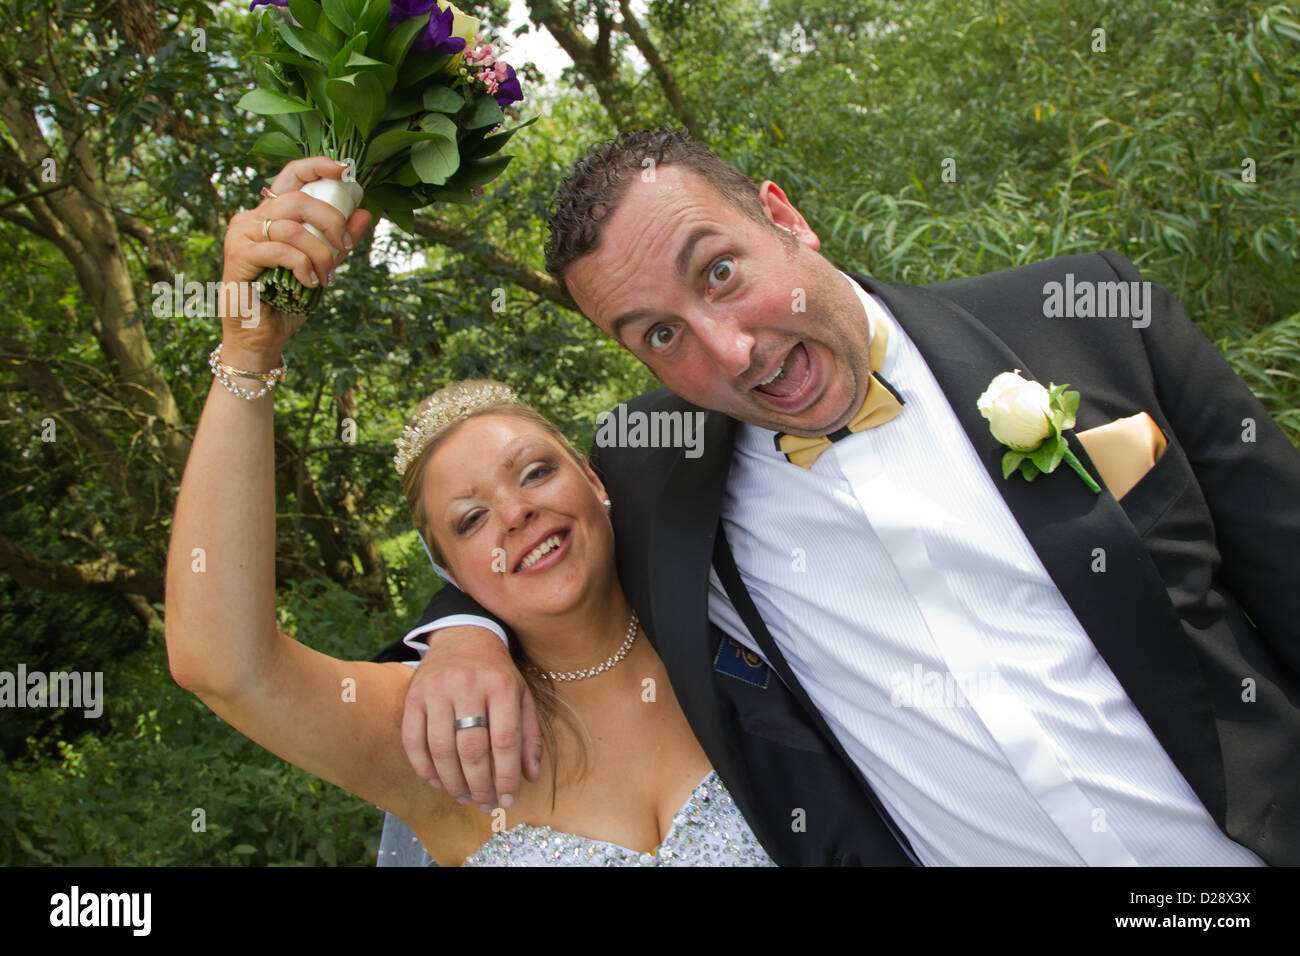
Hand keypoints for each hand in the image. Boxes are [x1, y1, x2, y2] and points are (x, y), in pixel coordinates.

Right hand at [220, 157, 373, 364]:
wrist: (260, 336)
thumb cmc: (287, 300)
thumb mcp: (321, 266)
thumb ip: (338, 241)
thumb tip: (365, 214)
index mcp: (270, 214)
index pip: (291, 177)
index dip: (316, 166)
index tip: (343, 169)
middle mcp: (252, 217)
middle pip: (298, 199)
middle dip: (331, 220)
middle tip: (345, 245)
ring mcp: (242, 234)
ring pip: (292, 227)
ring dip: (320, 253)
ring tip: (327, 277)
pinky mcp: (239, 255)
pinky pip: (281, 250)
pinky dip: (302, 265)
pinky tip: (309, 282)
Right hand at [401, 626, 542, 810]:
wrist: (463, 637)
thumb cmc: (497, 673)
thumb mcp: (522, 695)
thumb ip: (529, 735)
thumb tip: (531, 776)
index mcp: (501, 685)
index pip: (505, 741)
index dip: (506, 777)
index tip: (508, 800)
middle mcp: (467, 685)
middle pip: (472, 748)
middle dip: (479, 785)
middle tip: (484, 804)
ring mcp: (436, 689)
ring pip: (441, 748)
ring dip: (452, 781)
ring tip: (464, 796)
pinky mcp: (413, 695)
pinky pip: (413, 740)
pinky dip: (424, 767)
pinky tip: (437, 782)